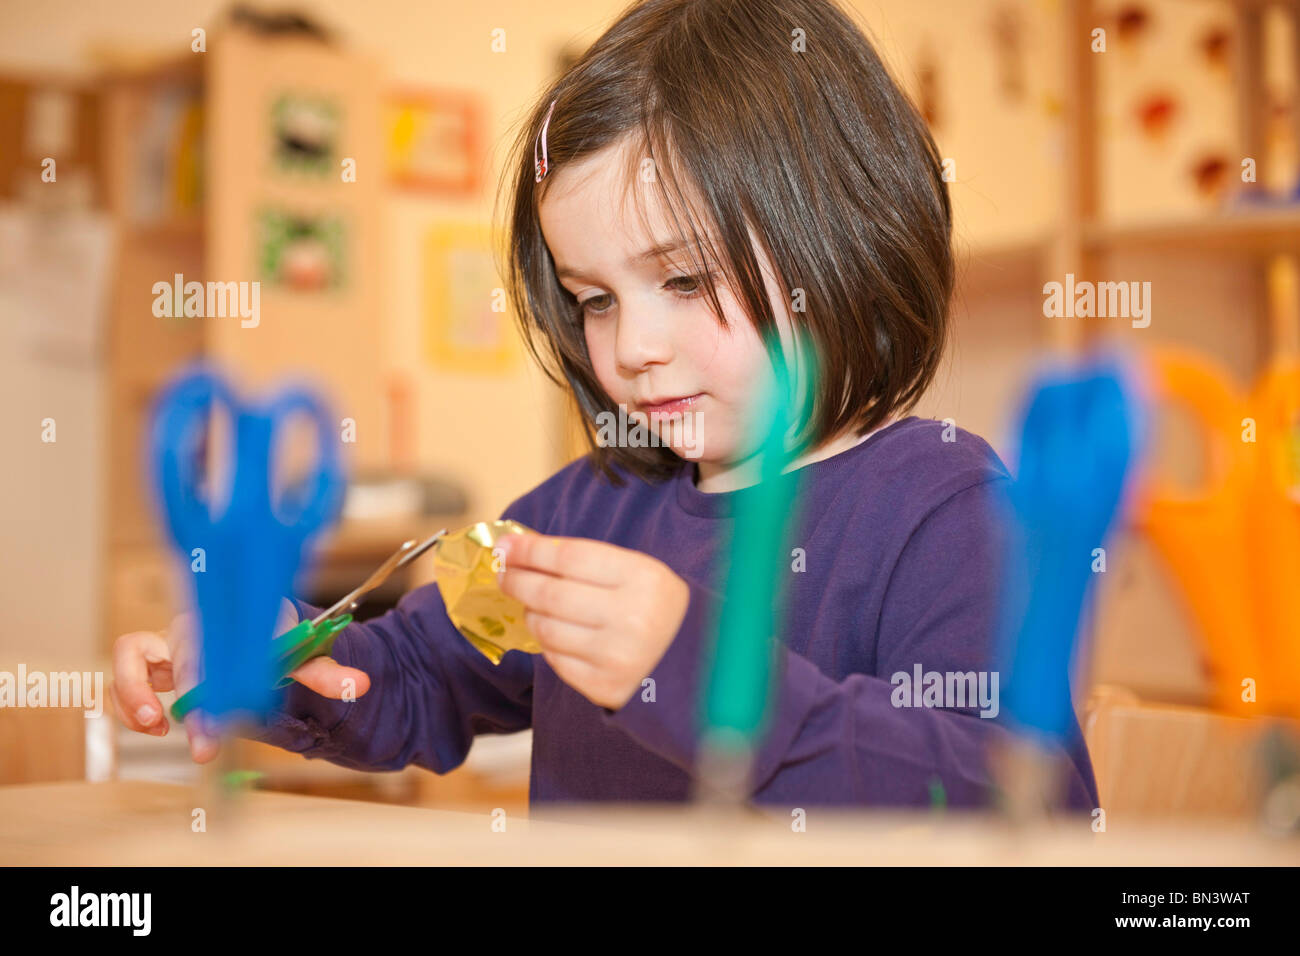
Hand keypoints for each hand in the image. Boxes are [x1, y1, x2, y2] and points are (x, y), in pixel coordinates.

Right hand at [108, 599, 370, 761]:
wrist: (258, 627)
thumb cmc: (276, 639)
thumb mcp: (302, 656)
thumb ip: (326, 673)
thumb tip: (360, 685)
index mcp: (230, 620)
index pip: (217, 647)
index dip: (214, 683)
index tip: (221, 720)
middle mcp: (195, 627)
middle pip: (180, 658)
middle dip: (190, 705)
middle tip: (204, 746)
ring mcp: (169, 645)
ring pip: (132, 656)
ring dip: (134, 692)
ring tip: (152, 728)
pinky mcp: (152, 665)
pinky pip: (126, 677)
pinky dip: (130, 700)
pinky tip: (151, 728)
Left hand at [496, 533, 688, 709]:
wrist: (701, 665)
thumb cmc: (660, 609)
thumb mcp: (638, 573)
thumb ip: (586, 561)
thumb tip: (522, 547)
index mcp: (644, 578)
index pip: (569, 558)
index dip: (531, 551)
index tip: (506, 546)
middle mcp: (632, 618)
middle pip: (551, 593)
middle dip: (518, 580)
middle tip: (504, 575)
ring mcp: (617, 657)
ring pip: (547, 628)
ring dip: (531, 614)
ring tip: (533, 606)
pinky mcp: (605, 687)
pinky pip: (556, 660)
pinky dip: (548, 643)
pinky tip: (554, 633)